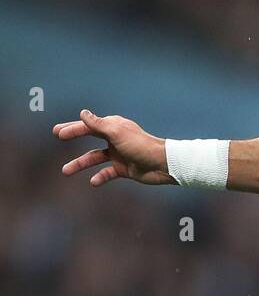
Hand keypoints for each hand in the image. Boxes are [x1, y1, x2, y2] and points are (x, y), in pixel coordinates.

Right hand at [53, 110, 173, 186]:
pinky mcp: (124, 169)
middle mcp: (114, 138)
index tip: (58, 133)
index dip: (73, 128)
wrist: (162, 164)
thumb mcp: (116, 132)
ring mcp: (118, 154)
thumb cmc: (140, 145)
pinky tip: (93, 182)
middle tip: (59, 137)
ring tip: (66, 170)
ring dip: (80, 163)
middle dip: (74, 137)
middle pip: (89, 137)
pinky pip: (108, 173)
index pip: (89, 125)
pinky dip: (100, 177)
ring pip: (95, 158)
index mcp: (113, 126)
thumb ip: (98, 124)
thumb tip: (82, 113)